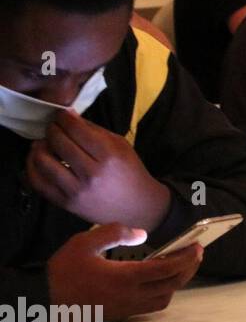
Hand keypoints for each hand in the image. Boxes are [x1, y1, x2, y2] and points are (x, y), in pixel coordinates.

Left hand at [26, 110, 172, 230]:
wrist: (136, 206)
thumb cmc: (130, 172)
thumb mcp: (120, 145)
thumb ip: (94, 130)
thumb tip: (68, 115)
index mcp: (108, 156)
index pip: (76, 130)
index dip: (63, 118)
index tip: (61, 114)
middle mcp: (91, 174)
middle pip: (58, 142)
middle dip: (52, 129)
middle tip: (53, 127)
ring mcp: (76, 190)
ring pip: (42, 161)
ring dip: (39, 147)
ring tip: (44, 143)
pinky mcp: (65, 203)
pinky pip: (38, 182)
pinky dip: (32, 167)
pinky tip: (38, 159)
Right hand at [46, 223, 201, 321]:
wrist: (43, 300)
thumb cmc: (64, 271)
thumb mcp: (85, 242)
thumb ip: (115, 233)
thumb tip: (142, 234)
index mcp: (124, 277)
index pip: (166, 269)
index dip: (185, 258)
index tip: (197, 247)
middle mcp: (130, 296)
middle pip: (172, 285)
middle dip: (188, 268)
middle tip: (196, 253)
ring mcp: (127, 308)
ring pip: (164, 298)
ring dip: (177, 283)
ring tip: (181, 265)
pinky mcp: (122, 314)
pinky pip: (152, 306)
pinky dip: (163, 293)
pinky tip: (160, 281)